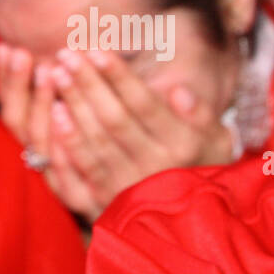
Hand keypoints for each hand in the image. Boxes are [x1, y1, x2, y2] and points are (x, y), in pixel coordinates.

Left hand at [44, 47, 234, 219]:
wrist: (191, 223)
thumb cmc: (204, 166)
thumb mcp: (218, 139)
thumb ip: (201, 113)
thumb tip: (177, 90)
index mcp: (183, 145)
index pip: (144, 104)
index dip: (118, 76)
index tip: (95, 49)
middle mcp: (155, 166)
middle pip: (114, 118)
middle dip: (89, 83)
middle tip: (67, 54)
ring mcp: (130, 187)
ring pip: (95, 141)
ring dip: (74, 105)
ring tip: (56, 75)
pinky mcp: (109, 204)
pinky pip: (83, 170)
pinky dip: (68, 142)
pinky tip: (54, 115)